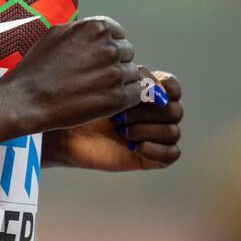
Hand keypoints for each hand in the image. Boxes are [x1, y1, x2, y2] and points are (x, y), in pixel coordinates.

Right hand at [7, 15, 141, 133]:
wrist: (27, 99)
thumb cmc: (37, 67)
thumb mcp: (56, 32)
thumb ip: (83, 29)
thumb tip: (99, 32)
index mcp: (97, 27)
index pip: (119, 34)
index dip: (108, 48)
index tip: (96, 60)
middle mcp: (110, 47)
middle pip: (127, 53)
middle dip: (114, 63)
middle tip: (93, 77)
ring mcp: (115, 73)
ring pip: (131, 74)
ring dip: (119, 81)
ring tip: (95, 90)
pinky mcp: (118, 97)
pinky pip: (136, 93)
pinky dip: (125, 97)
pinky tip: (107, 99)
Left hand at [47, 69, 182, 171]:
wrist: (66, 134)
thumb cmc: (84, 108)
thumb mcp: (109, 89)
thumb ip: (135, 83)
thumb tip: (159, 92)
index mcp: (149, 93)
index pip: (173, 88)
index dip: (165, 88)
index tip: (143, 90)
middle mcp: (157, 115)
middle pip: (174, 110)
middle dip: (146, 112)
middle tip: (118, 116)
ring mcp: (155, 137)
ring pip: (173, 132)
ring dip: (146, 130)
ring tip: (121, 131)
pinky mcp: (150, 157)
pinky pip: (172, 154)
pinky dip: (155, 149)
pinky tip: (133, 147)